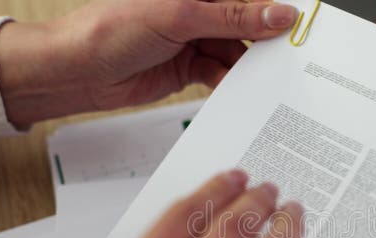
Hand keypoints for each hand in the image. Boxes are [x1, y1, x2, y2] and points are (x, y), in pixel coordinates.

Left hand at [0, 0, 298, 126]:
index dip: (272, 9)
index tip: (299, 26)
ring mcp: (193, 39)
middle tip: (289, 58)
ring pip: (236, 52)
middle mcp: (197, 11)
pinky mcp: (189, 68)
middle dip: (264, 41)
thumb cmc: (110, 29)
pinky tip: (239, 89)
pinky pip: (221, 74)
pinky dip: (231, 83)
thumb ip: (232, 17)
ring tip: (266, 79)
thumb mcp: (180, 16)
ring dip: (249, 67)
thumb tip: (276, 14)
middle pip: (245, 24)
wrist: (76, 72)